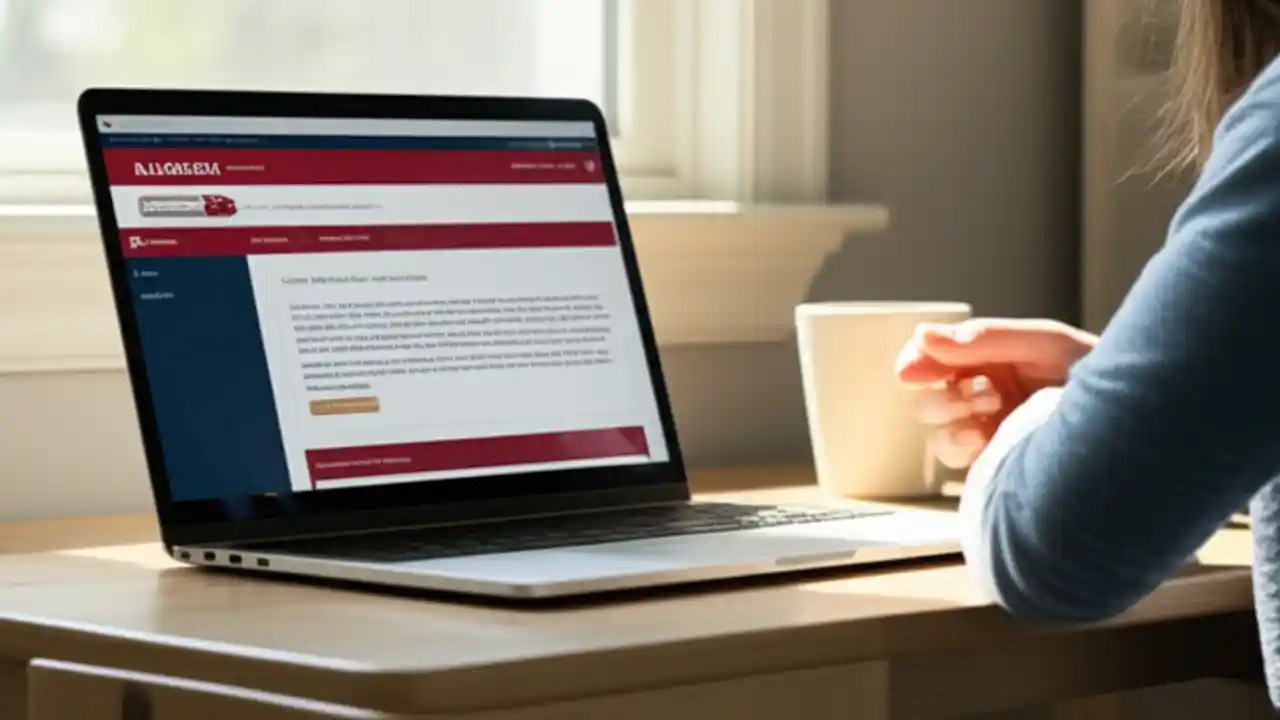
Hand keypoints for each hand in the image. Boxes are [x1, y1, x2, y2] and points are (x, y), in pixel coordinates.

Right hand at [895, 318, 1097, 468]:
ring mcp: (988, 430)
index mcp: (991, 357)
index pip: (934, 355)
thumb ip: (984, 338)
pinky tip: (981, 439)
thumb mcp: (1045, 343)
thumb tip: (922, 335)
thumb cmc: (1099, 376)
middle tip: (981, 392)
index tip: (914, 370)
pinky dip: (957, 446)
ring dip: (954, 418)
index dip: (917, 360)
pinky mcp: (994, 463)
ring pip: (937, 428)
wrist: (1135, 428)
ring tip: (992, 411)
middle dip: (943, 393)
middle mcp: (984, 393)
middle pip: (928, 394)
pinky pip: (954, 458)